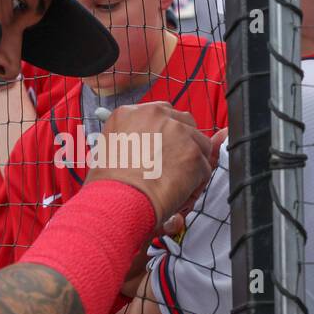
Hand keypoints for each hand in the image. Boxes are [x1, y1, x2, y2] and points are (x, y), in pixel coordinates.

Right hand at [86, 102, 213, 226]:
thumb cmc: (109, 184)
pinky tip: (178, 194)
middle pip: (185, 122)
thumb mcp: (108, 150)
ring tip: (173, 184)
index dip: (166, 134)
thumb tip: (147, 146)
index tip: (163, 149)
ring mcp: (178, 133)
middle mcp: (156, 116)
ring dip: (191, 164)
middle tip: (172, 166)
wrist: (119, 200)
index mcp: (131, 113)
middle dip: (184, 143)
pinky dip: (196, 184)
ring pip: (199, 145)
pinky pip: (204, 169)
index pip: (161, 114)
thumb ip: (131, 139)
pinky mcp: (194, 153)